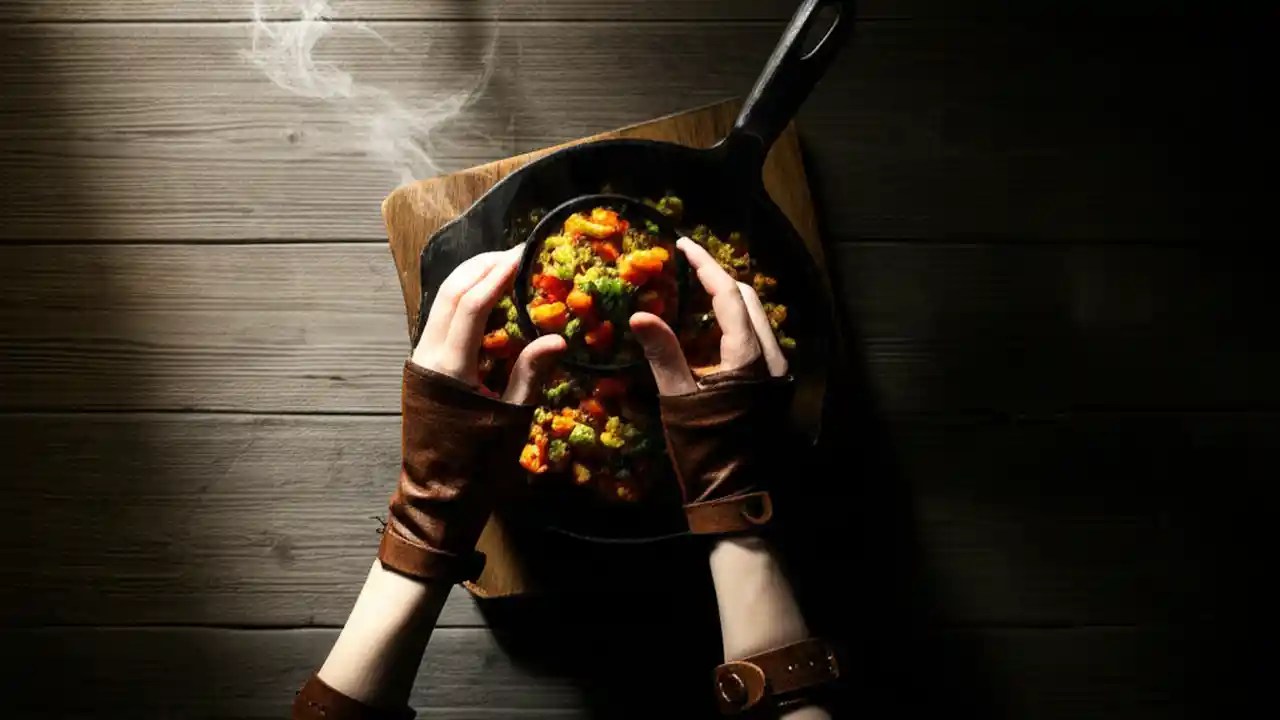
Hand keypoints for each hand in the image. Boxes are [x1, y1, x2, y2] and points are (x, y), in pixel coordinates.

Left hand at [380, 246, 563, 583]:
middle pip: (451, 293)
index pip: (473, 304)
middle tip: (516, 251)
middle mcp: (428, 356)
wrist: (436, 501)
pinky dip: (465, 302)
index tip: (523, 254)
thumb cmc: (476, 467)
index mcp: (449, 367)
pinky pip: (442, 322)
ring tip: (504, 266)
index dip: (498, 275)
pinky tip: (489, 299)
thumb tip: (557, 337)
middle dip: (482, 266)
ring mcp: (421, 360)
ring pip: (442, 304)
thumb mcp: (511, 422)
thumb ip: (530, 374)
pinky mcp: (423, 369)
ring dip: (471, 279)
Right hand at [629, 238, 792, 534]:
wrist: (739, 500)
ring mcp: (776, 374)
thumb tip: (640, 314)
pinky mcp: (772, 389)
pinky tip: (709, 330)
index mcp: (749, 356)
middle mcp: (771, 358)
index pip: (729, 295)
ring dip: (728, 301)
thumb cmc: (706, 452)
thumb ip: (664, 354)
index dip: (706, 266)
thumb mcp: (679, 402)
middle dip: (719, 278)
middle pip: (749, 302)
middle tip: (688, 266)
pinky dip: (734, 324)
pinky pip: (756, 341)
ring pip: (757, 321)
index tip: (683, 244)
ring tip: (696, 290)